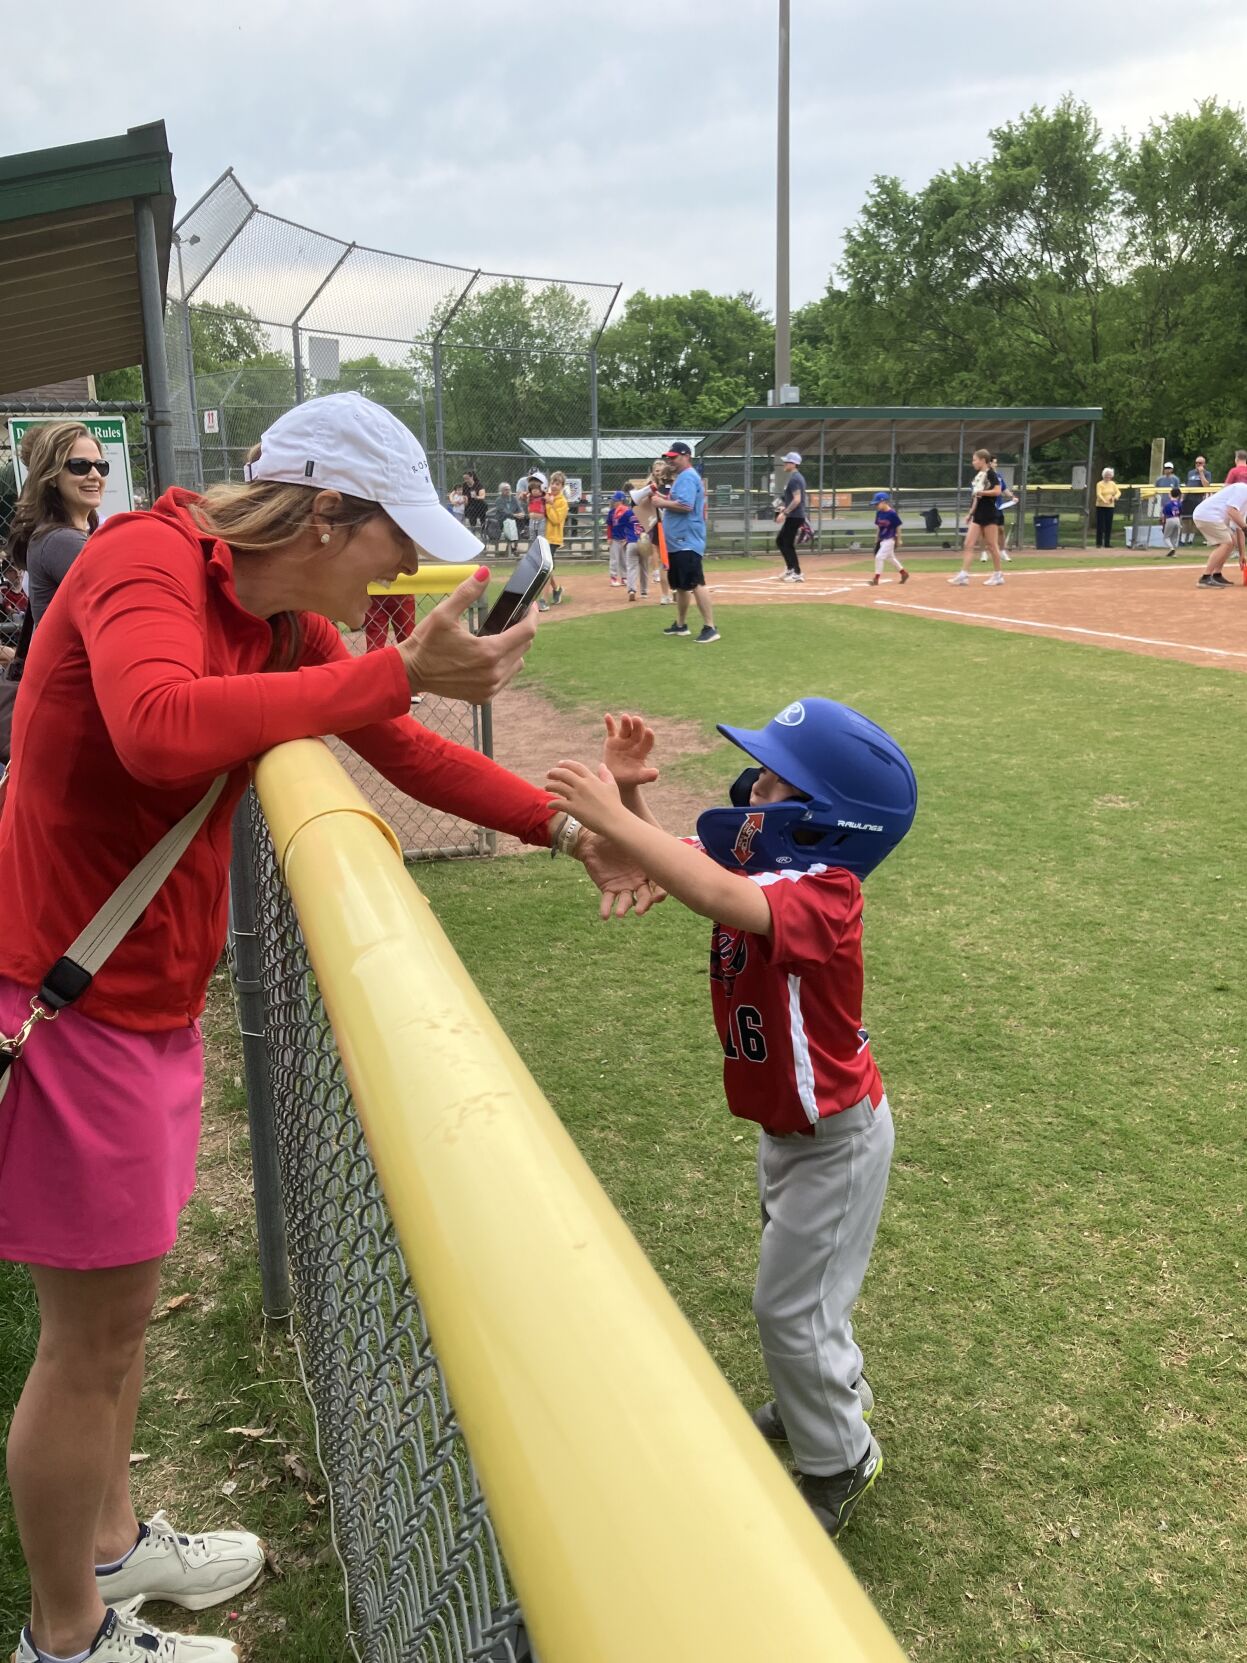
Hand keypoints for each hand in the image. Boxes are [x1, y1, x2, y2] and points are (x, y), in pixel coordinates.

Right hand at [397, 568, 536, 701]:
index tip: (530, 607)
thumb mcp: (444, 613)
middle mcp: (494, 672)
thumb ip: (467, 592)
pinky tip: (489, 657)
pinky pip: (505, 678)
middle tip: (512, 619)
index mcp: (489, 651)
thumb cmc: (426, 642)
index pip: (526, 632)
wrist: (410, 673)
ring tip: (499, 638)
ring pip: (517, 664)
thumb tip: (484, 571)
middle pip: (523, 648)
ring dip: (513, 650)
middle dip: (521, 631)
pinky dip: (503, 666)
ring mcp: (490, 687)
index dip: (532, 616)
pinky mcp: (483, 696)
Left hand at [546, 759, 624, 834]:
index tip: (559, 764)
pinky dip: (551, 803)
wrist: (614, 821)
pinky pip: (558, 803)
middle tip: (548, 774)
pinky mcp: (573, 808)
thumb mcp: (612, 786)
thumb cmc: (615, 804)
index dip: (565, 763)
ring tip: (547, 787)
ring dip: (550, 786)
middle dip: (554, 772)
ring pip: (558, 787)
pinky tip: (549, 805)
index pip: (576, 766)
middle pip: (563, 774)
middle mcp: (582, 785)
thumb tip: (602, 765)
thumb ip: (606, 774)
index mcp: (591, 779)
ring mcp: (577, 796)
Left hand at [577, 826, 663, 918]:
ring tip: (620, 913)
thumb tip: (652, 833)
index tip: (658, 897)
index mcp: (648, 869)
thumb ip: (639, 837)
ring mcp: (624, 887)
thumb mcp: (628, 834)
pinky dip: (606, 909)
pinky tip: (604, 915)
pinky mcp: (609, 889)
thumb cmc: (616, 835)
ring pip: (627, 901)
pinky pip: (608, 901)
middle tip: (640, 910)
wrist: (594, 839)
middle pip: (646, 897)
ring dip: (625, 908)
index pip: (659, 884)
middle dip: (645, 904)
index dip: (660, 892)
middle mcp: (639, 882)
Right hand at [602, 712, 658, 789]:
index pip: (647, 742)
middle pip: (637, 732)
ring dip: (626, 722)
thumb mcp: (639, 777)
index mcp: (642, 751)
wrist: (617, 777)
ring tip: (625, 717)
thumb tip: (656, 774)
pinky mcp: (612, 740)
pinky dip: (609, 723)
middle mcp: (634, 743)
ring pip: (625, 729)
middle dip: (637, 726)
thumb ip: (647, 775)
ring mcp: (623, 740)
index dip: (648, 737)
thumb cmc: (631, 778)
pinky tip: (607, 716)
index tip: (649, 731)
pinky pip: (611, 730)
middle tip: (637, 719)